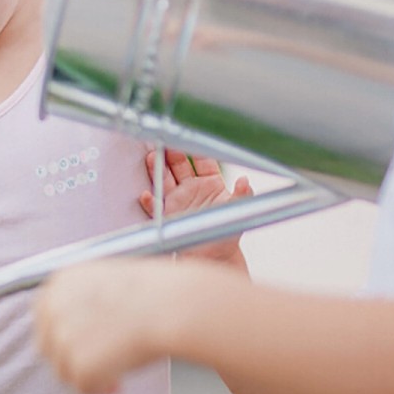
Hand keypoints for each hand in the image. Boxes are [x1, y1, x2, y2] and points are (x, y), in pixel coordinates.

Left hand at [34, 258, 183, 393]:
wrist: (169, 306)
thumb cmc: (154, 293)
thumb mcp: (108, 281)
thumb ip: (84, 299)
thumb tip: (81, 325)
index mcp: (61, 282)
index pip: (45, 314)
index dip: (64, 333)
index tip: (83, 343)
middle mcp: (53, 308)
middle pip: (48, 345)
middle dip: (72, 357)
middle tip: (101, 363)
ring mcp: (63, 339)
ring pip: (64, 370)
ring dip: (88, 374)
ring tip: (117, 371)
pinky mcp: (77, 366)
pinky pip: (83, 388)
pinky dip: (100, 390)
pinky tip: (118, 385)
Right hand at [142, 148, 252, 265]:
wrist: (214, 257)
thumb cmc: (227, 233)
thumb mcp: (237, 212)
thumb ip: (242, 195)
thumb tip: (245, 181)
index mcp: (211, 182)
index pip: (202, 159)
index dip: (195, 147)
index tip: (188, 136)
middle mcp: (192, 188)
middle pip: (179, 164)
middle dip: (171, 152)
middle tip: (164, 141)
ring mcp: (178, 199)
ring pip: (164, 178)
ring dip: (157, 168)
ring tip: (151, 157)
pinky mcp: (167, 214)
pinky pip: (156, 206)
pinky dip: (151, 201)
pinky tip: (148, 195)